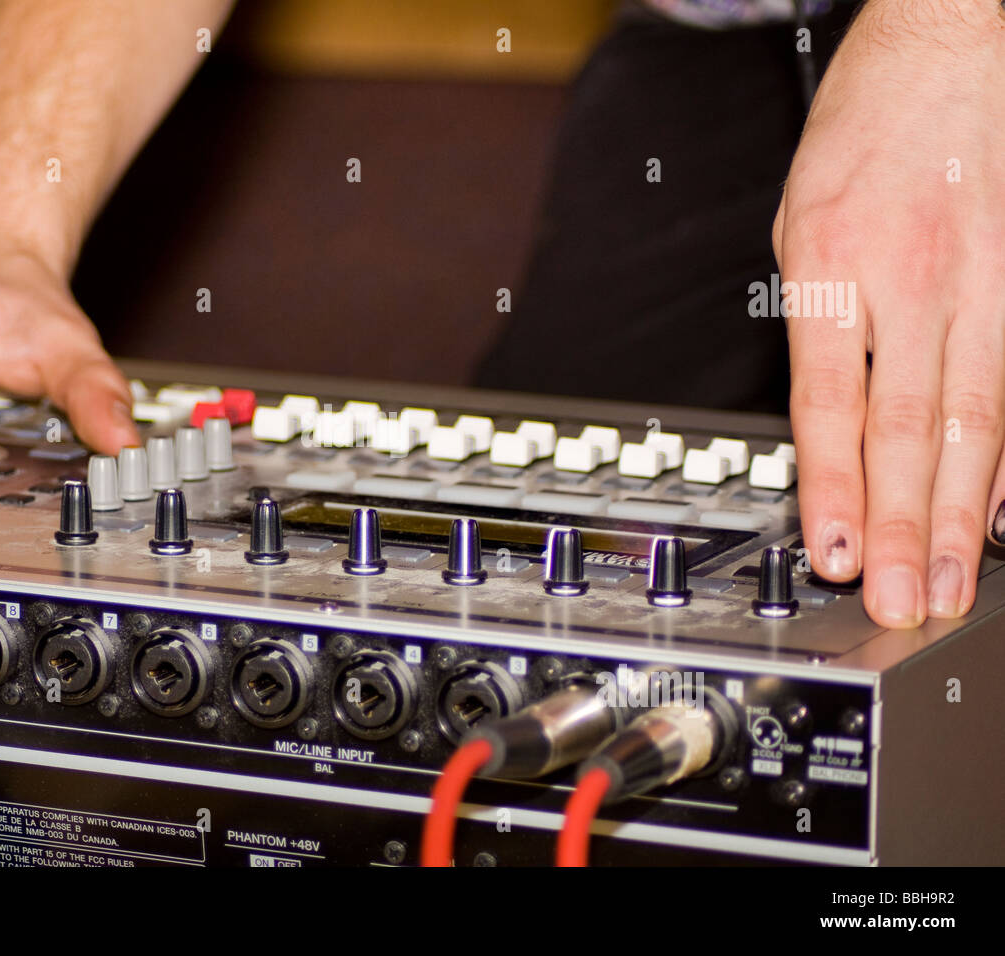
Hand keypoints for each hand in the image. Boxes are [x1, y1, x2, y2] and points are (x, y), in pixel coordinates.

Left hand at [773, 0, 1004, 626]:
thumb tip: (827, 424)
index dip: (831, 489)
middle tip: (902, 599)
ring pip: (978, 415)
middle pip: (908, 427)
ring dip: (963, 508)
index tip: (829, 553)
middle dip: (902, 525)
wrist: (959, 36)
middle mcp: (913, 276)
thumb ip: (814, 321)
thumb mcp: (799, 219)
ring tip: (951, 577)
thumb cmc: (868, 126)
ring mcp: (987, 277)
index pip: (829, 403)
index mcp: (832, 262)